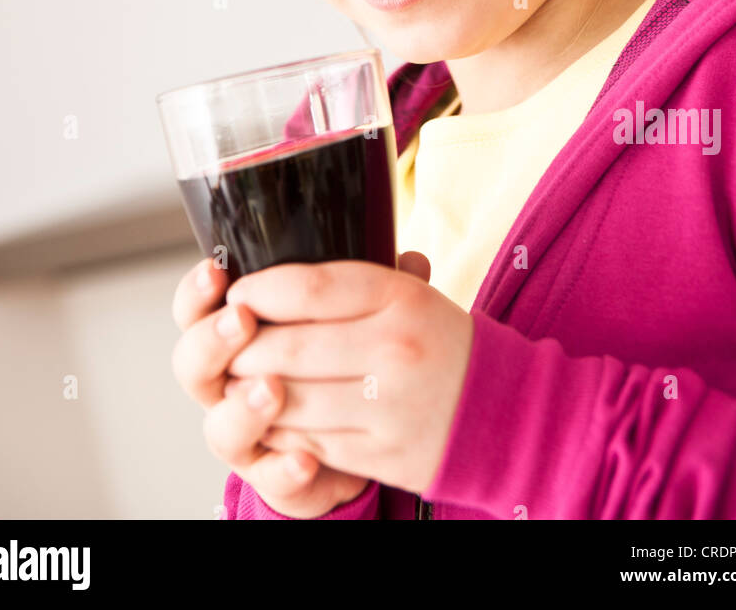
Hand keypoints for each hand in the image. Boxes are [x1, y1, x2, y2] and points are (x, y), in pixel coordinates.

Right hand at [171, 256, 367, 516]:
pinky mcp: (277, 478)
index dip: (197, 291)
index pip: (196, 310)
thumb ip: (365, 287)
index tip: (215, 270)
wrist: (366, 433)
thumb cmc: (348, 361)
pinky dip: (285, 468)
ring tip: (270, 388)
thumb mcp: (354, 316)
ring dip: (243, 408)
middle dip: (212, 340)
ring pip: (219, 428)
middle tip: (240, 320)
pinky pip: (271, 479)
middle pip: (192, 364)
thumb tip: (414, 258)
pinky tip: (305, 459)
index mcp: (239, 338)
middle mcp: (232, 388)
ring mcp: (249, 437)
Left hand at [224, 251, 473, 495]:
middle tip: (228, 344)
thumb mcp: (408, 294)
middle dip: (244, 347)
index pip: (309, 287)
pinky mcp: (383, 454)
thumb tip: (267, 280)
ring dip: (251, 393)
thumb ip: (347, 281)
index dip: (260, 290)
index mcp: (401, 298)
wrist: (506, 409)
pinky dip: (281, 431)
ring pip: (292, 400)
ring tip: (237, 382)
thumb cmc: (440, 342)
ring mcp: (389, 406)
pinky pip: (310, 443)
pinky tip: (271, 417)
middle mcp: (396, 349)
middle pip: (291, 346)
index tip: (238, 293)